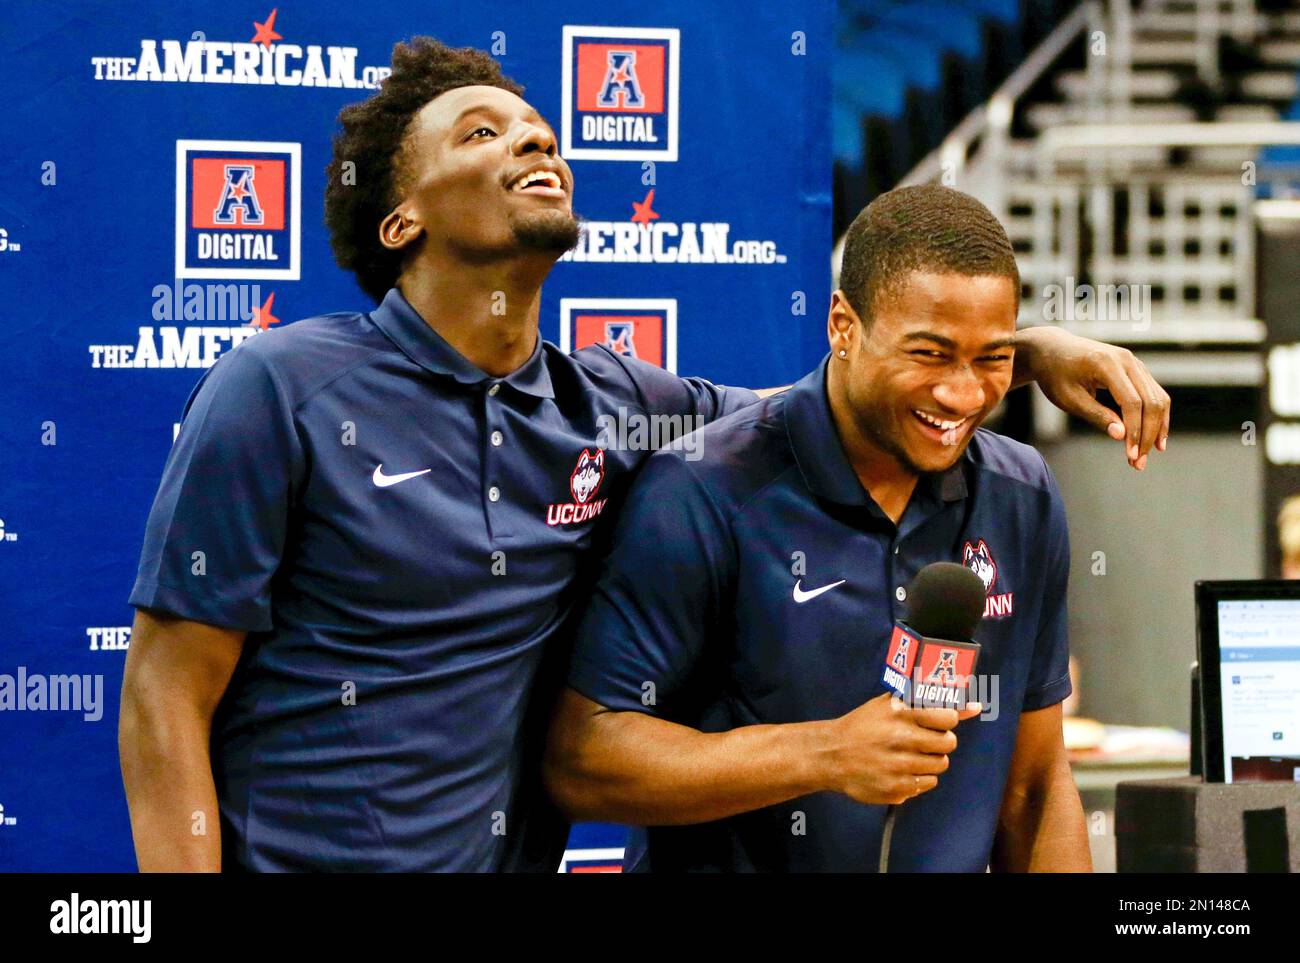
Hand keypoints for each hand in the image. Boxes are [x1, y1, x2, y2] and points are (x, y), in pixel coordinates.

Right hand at [821, 693, 981, 804]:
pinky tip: (902, 769)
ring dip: (930, 760)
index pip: (947, 717)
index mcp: (899, 715)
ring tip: (911, 755)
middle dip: (941, 742)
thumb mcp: (890, 705)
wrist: (831, 755)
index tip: (937, 722)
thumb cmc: (863, 726)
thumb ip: (931, 704)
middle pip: (948, 744)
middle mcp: (900, 740)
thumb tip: (975, 707)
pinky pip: (926, 784)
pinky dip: (919, 777)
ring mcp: (897, 768)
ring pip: (940, 765)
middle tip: (927, 741)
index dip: (946, 720)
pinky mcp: (895, 790)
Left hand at [1015, 326, 1170, 469]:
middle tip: (1139, 464)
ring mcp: (1135, 363)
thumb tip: (1121, 436)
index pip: (1132, 402)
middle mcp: (1127, 360)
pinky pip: (1154, 394)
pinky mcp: (1136, 369)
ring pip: (1158, 398)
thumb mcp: (1069, 399)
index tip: (1131, 456)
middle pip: (1152, 401)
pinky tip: (1154, 439)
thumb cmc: (1055, 375)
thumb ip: (1096, 415)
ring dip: (1157, 429)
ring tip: (1147, 455)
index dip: (1135, 431)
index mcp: (1107, 364)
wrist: (1052, 349)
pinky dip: (1156, 417)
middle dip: (1148, 435)